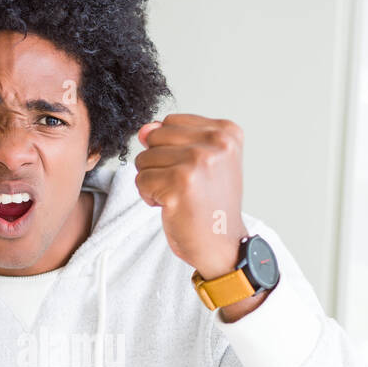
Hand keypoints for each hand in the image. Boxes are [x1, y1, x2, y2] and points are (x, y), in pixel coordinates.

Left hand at [134, 114, 247, 280]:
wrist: (222, 244)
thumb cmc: (210, 205)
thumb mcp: (201, 162)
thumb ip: (172, 139)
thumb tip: (143, 130)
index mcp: (226, 132)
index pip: (170, 122)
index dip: (170, 149)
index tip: (193, 172)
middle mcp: (215, 143)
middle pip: (154, 138)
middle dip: (159, 164)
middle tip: (184, 186)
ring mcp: (197, 163)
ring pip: (144, 159)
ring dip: (153, 182)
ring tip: (179, 196)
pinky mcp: (178, 185)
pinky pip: (141, 180)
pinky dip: (149, 197)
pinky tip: (171, 207)